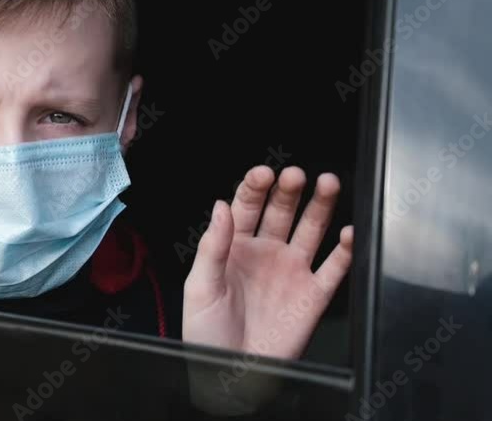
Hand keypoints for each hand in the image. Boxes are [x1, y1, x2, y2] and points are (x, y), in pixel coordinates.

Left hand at [182, 166, 353, 359]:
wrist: (231, 375)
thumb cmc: (207, 335)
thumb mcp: (200, 287)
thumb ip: (212, 246)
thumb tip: (221, 206)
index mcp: (234, 247)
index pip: (246, 206)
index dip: (255, 187)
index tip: (263, 173)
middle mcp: (266, 253)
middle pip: (282, 210)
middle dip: (290, 190)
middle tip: (296, 175)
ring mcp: (292, 271)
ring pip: (311, 229)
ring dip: (321, 206)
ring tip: (327, 183)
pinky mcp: (313, 295)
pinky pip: (335, 267)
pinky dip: (346, 250)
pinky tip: (350, 232)